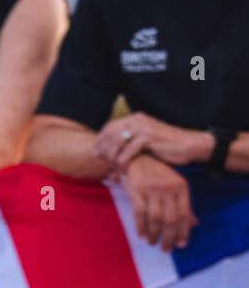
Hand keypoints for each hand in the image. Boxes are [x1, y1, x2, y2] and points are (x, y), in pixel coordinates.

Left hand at [95, 113, 212, 168]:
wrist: (191, 145)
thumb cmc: (166, 147)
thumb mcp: (143, 143)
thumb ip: (126, 144)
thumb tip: (102, 153)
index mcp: (135, 118)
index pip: (109, 127)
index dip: (101, 140)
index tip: (97, 153)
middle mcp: (137, 120)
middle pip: (110, 134)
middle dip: (104, 149)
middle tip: (102, 161)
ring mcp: (143, 127)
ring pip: (117, 143)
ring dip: (112, 157)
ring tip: (113, 167)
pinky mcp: (149, 137)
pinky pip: (128, 151)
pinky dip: (122, 162)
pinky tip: (123, 169)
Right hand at [119, 154, 197, 250]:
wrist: (138, 156)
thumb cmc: (158, 173)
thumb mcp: (175, 185)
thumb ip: (183, 205)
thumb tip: (194, 224)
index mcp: (181, 187)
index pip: (185, 214)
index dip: (183, 232)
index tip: (181, 245)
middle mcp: (169, 189)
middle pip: (171, 219)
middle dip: (169, 237)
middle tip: (166, 249)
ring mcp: (152, 189)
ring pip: (156, 218)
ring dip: (154, 234)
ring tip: (153, 243)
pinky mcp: (137, 190)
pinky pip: (140, 213)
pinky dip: (140, 226)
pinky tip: (141, 235)